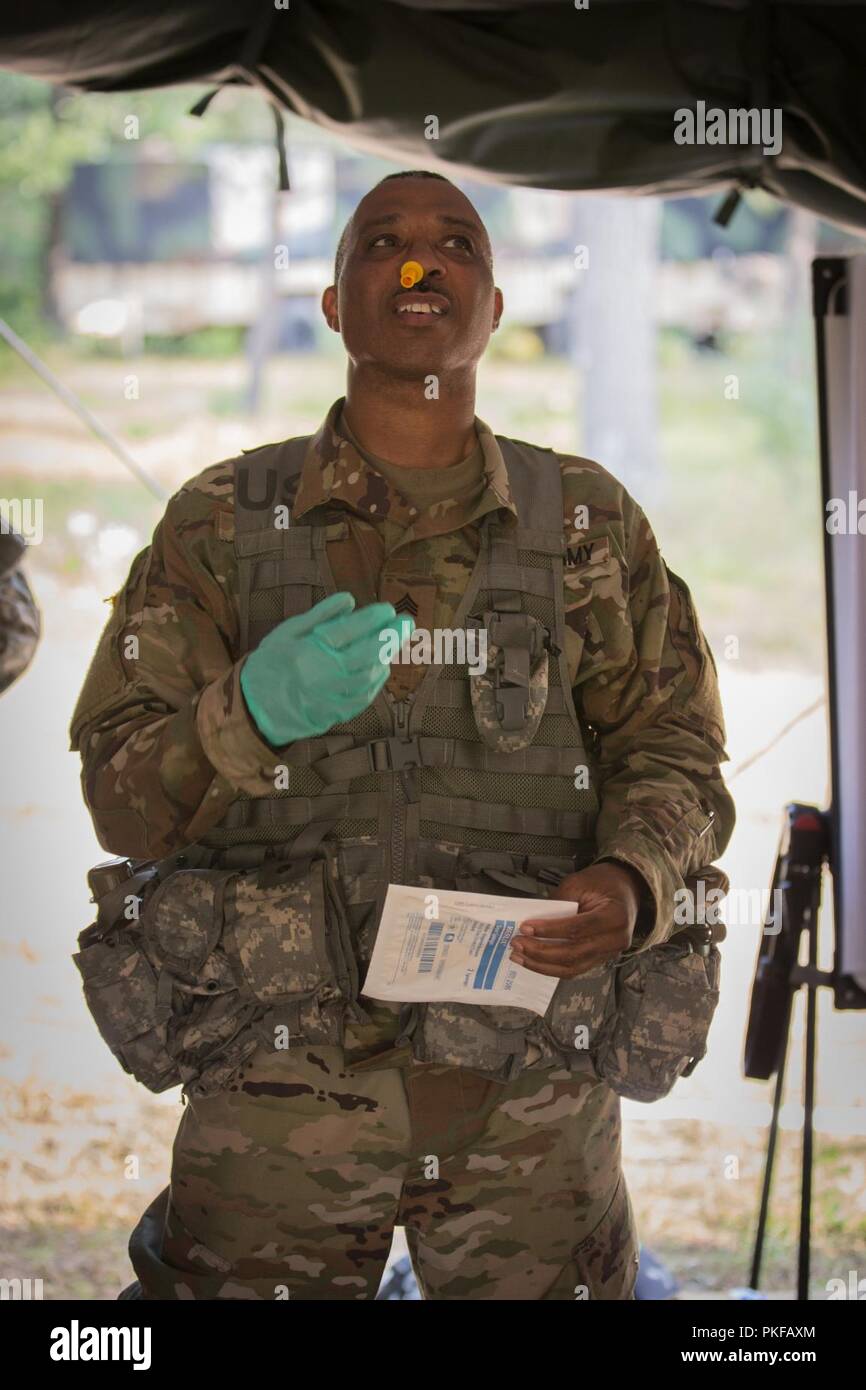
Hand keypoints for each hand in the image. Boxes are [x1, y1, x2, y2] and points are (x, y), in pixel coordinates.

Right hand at [240, 591, 413, 746]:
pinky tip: (381, 667)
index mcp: (306, 653)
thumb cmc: (270, 663)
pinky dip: (376, 681)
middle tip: (407, 622)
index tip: (388, 608)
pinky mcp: (334, 714)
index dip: (371, 619)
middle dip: (390, 637)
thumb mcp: (288, 632)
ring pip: (368, 677)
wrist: (255, 706)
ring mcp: (328, 699)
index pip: (347, 632)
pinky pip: (363, 697)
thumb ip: (319, 616)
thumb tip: (350, 600)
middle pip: (365, 655)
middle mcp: (320, 677)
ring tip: (394, 642)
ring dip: (385, 658)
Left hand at [509, 861, 644, 977]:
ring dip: (542, 965)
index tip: (525, 928)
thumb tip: (531, 923)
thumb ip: (558, 903)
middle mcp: (615, 939)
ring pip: (573, 968)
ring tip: (520, 957)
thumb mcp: (579, 883)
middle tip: (517, 944)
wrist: (626, 889)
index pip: (577, 928)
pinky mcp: (601, 959)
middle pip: (574, 953)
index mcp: (614, 916)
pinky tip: (534, 961)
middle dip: (541, 952)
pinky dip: (552, 968)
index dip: (549, 930)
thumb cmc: (602, 882)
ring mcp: (610, 953)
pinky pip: (575, 969)